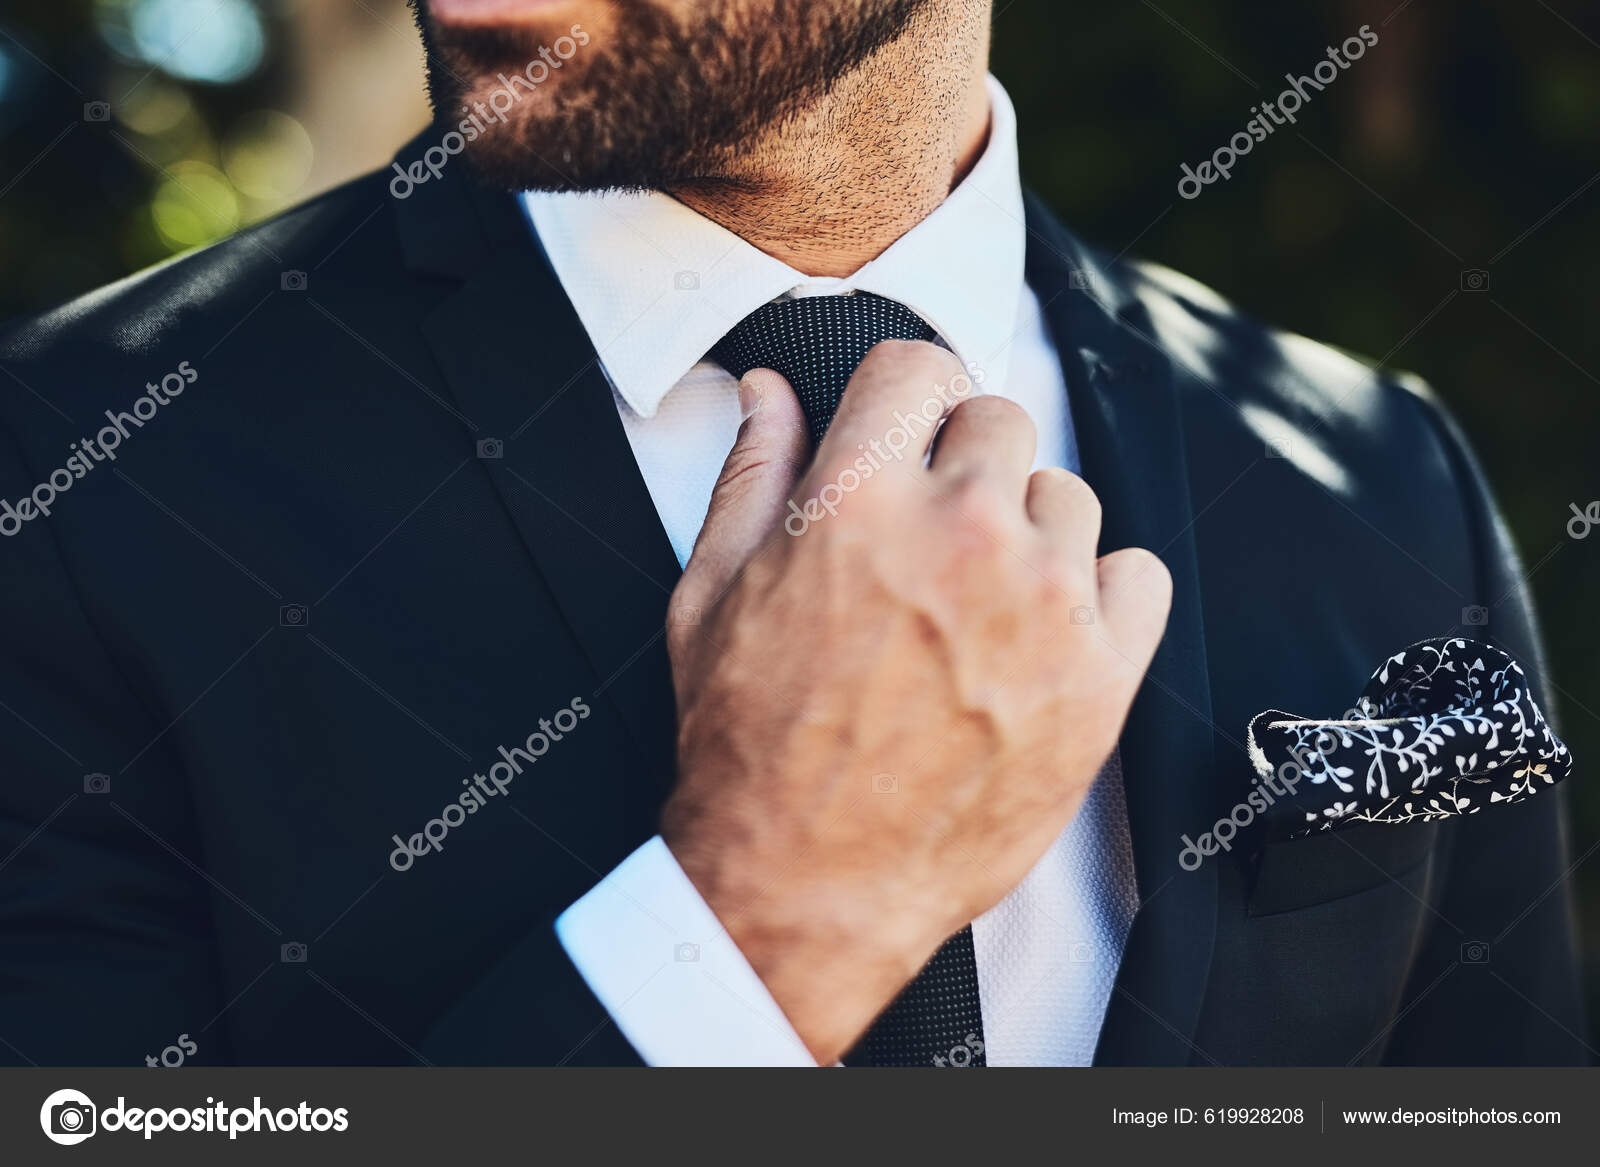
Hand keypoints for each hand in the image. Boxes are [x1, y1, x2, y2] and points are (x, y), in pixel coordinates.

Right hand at [660, 341, 1170, 1062]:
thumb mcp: (709, 596)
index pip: (918, 367)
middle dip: (962, 464)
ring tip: (980, 606)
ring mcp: (1041, 602)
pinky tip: (1045, 635)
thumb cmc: (753, 749)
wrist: (806, 882)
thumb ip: (753, 474)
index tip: (909, 434)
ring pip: (1069, 496)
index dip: (906, 399)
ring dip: (1028, 533)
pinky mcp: (1101, 674)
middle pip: (1000, 420)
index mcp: (856, 501)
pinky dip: (1100, 594)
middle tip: (933, 538)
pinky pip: (1138, 575)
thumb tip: (772, 394)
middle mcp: (959, 533)